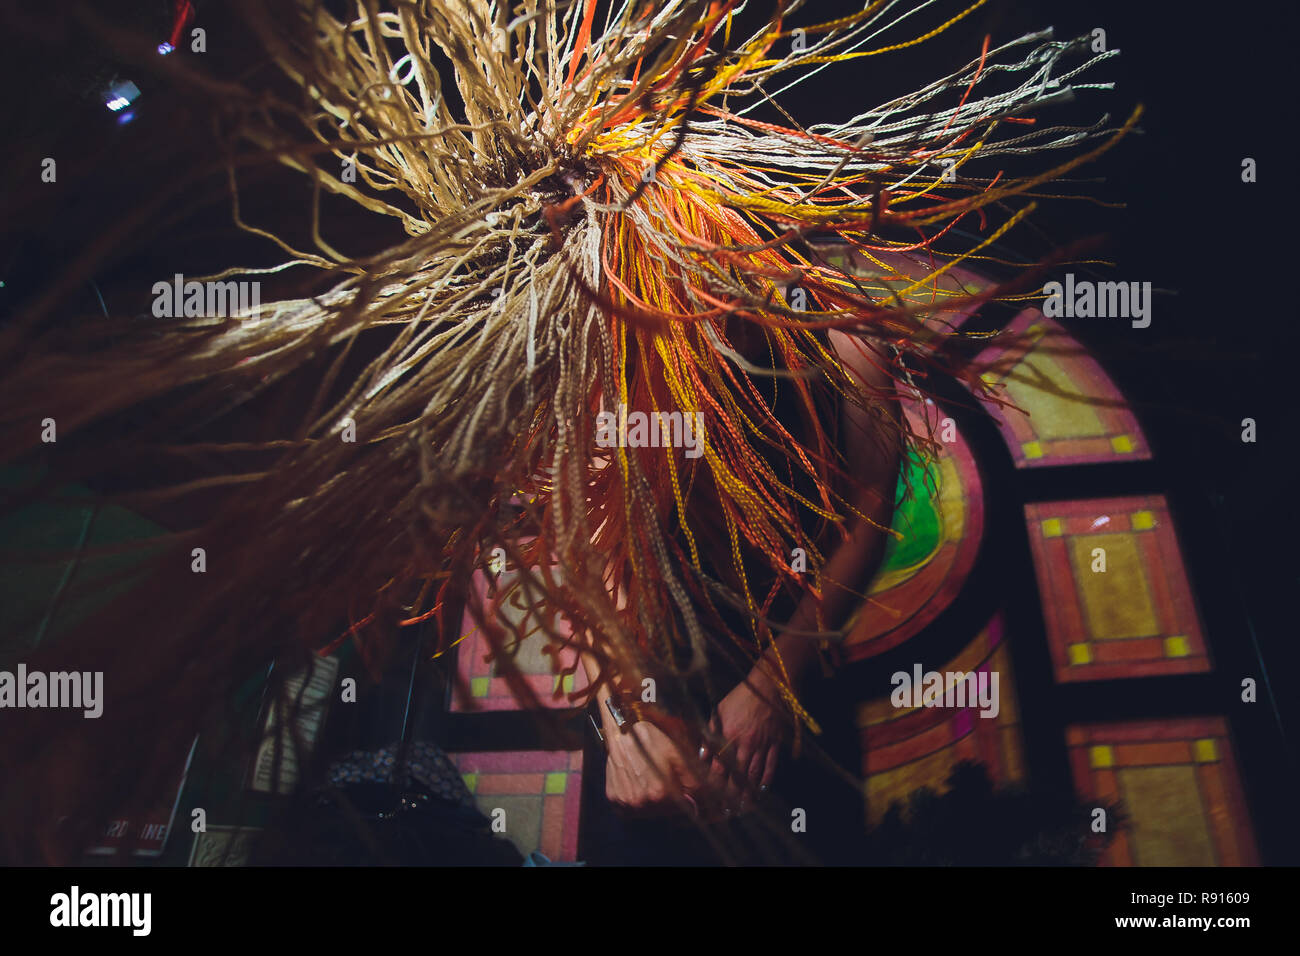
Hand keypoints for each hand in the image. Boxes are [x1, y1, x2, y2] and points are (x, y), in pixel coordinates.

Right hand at [602, 705, 706, 815]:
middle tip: (667, 778)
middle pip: (667, 812)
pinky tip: (638, 783)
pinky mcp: (614, 800)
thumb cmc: (651, 738)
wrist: (622, 729)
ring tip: (652, 778)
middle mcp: (642, 803)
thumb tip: (711, 800)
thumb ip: (696, 781)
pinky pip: (631, 810)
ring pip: (650, 812)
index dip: (690, 798)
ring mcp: (626, 803)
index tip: (687, 787)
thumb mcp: (679, 755)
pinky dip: (637, 802)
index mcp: (660, 793)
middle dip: (673, 800)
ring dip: (655, 802)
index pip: (685, 809)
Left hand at [706, 670, 786, 811]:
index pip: (720, 765)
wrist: (768, 686)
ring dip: (748, 791)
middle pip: (738, 774)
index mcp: (728, 734)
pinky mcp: (775, 742)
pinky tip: (762, 790)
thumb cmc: (740, 698)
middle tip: (727, 809)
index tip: (711, 796)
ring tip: (743, 805)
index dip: (716, 782)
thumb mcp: (718, 712)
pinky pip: (771, 765)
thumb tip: (700, 754)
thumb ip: (709, 734)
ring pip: (754, 773)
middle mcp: (745, 742)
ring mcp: (762, 743)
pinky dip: (766, 778)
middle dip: (732, 793)